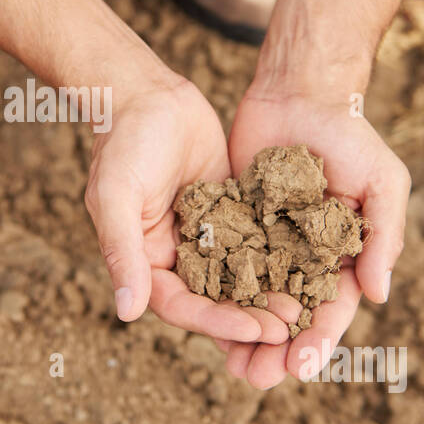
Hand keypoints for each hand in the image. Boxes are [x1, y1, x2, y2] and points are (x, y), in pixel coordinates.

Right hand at [84, 78, 286, 343]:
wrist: (149, 92)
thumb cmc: (125, 141)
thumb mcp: (117, 195)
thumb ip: (122, 252)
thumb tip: (127, 313)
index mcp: (144, 259)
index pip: (180, 305)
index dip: (215, 321)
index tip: (255, 330)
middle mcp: (173, 254)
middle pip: (212, 300)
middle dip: (249, 317)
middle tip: (290, 326)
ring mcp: (203, 235)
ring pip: (237, 277)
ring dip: (266, 295)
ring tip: (304, 306)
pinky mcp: (228, 212)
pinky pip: (253, 244)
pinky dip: (276, 260)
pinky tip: (307, 269)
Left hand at [218, 87, 409, 388]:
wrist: (299, 94)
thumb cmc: (352, 136)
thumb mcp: (382, 182)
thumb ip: (383, 236)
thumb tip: (379, 295)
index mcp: (343, 257)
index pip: (331, 309)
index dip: (318, 340)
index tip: (301, 368)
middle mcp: (303, 259)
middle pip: (289, 317)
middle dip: (275, 352)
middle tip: (257, 380)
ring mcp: (266, 244)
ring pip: (253, 302)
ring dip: (243, 336)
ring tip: (231, 368)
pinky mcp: (232, 225)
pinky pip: (222, 266)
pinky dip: (215, 296)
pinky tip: (200, 320)